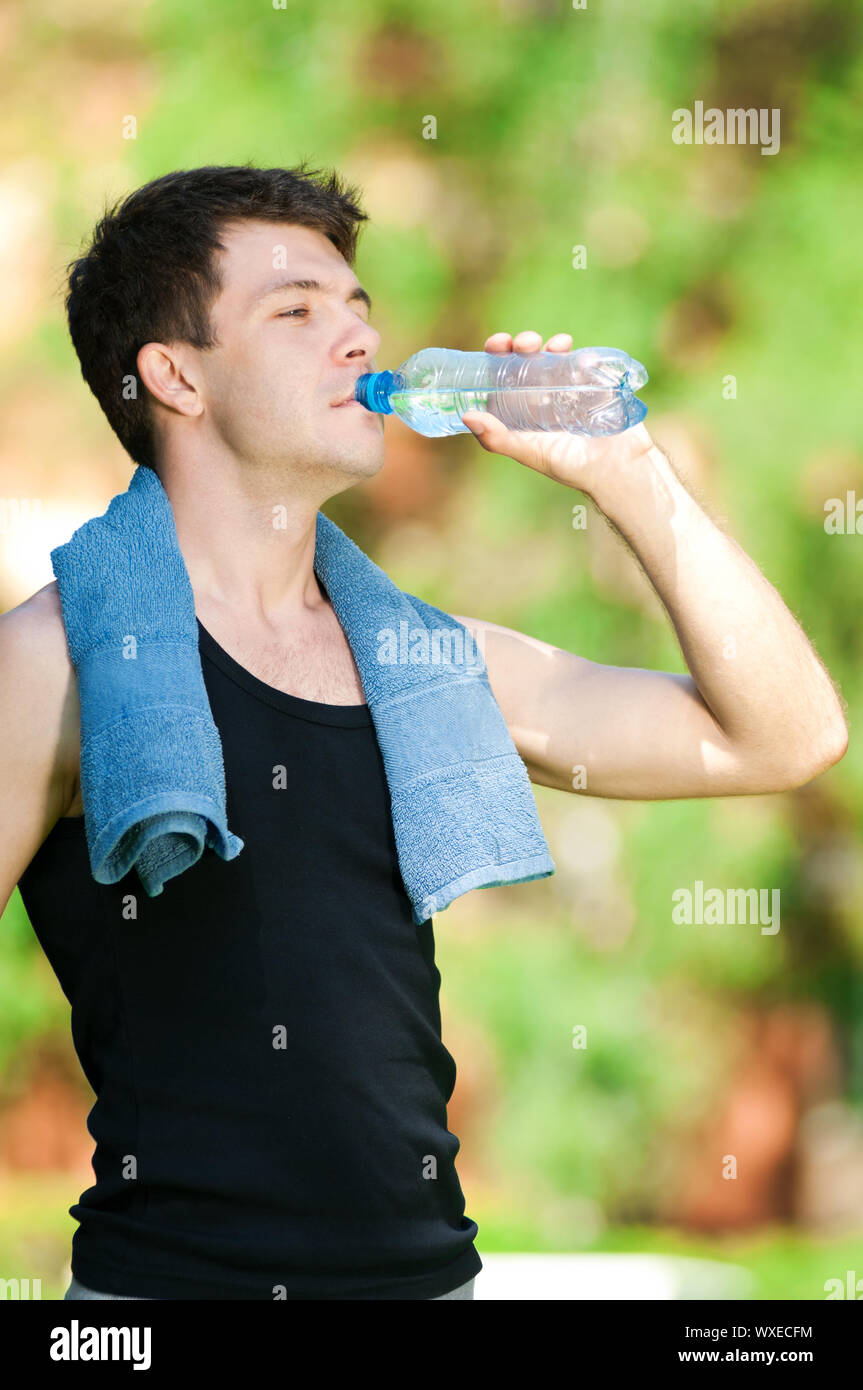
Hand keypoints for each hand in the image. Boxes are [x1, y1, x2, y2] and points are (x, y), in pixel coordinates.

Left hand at [461, 330, 653, 495]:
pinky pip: (578, 359)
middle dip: (520, 346)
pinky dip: (571, 349)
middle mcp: (541, 396)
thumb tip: (466, 415)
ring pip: (549, 356)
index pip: (502, 378)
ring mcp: (567, 387)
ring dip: (546, 344)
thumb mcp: (530, 453)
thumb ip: (498, 439)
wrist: (619, 466)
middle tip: (523, 344)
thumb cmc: (571, 466)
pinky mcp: (591, 383)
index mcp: (522, 411)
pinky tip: (567, 345)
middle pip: (524, 362)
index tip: (496, 345)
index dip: (496, 359)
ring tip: (552, 345)